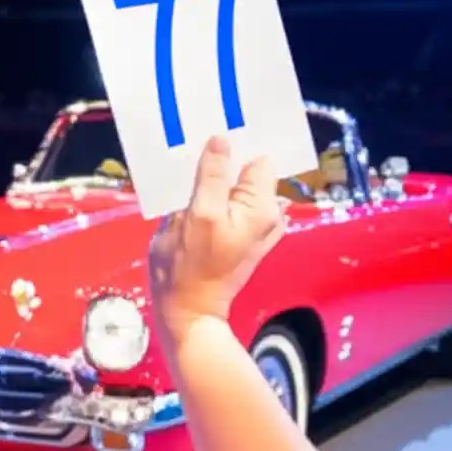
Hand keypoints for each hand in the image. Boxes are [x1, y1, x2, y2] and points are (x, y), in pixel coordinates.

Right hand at [149, 135, 284, 335]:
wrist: (186, 310)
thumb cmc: (190, 266)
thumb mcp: (200, 215)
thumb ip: (213, 176)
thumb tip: (222, 139)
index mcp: (262, 206)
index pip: (257, 158)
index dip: (234, 148)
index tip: (208, 141)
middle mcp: (264, 212)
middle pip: (245, 170)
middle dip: (222, 163)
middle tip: (192, 159)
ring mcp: (251, 225)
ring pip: (232, 185)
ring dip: (211, 180)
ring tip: (187, 179)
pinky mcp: (235, 234)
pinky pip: (226, 202)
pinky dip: (210, 196)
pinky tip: (190, 199)